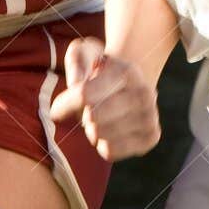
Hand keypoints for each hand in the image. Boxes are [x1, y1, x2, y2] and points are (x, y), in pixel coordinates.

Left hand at [49, 37, 160, 162]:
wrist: (127, 88)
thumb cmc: (98, 74)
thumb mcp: (84, 57)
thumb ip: (75, 62)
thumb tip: (75, 84)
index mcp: (127, 71)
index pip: (84, 95)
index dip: (65, 104)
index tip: (57, 109)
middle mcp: (144, 93)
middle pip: (92, 118)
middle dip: (82, 117)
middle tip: (86, 112)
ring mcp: (150, 116)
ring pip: (100, 135)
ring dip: (91, 131)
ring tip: (99, 120)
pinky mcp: (151, 138)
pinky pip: (110, 151)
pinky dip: (102, 145)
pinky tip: (108, 133)